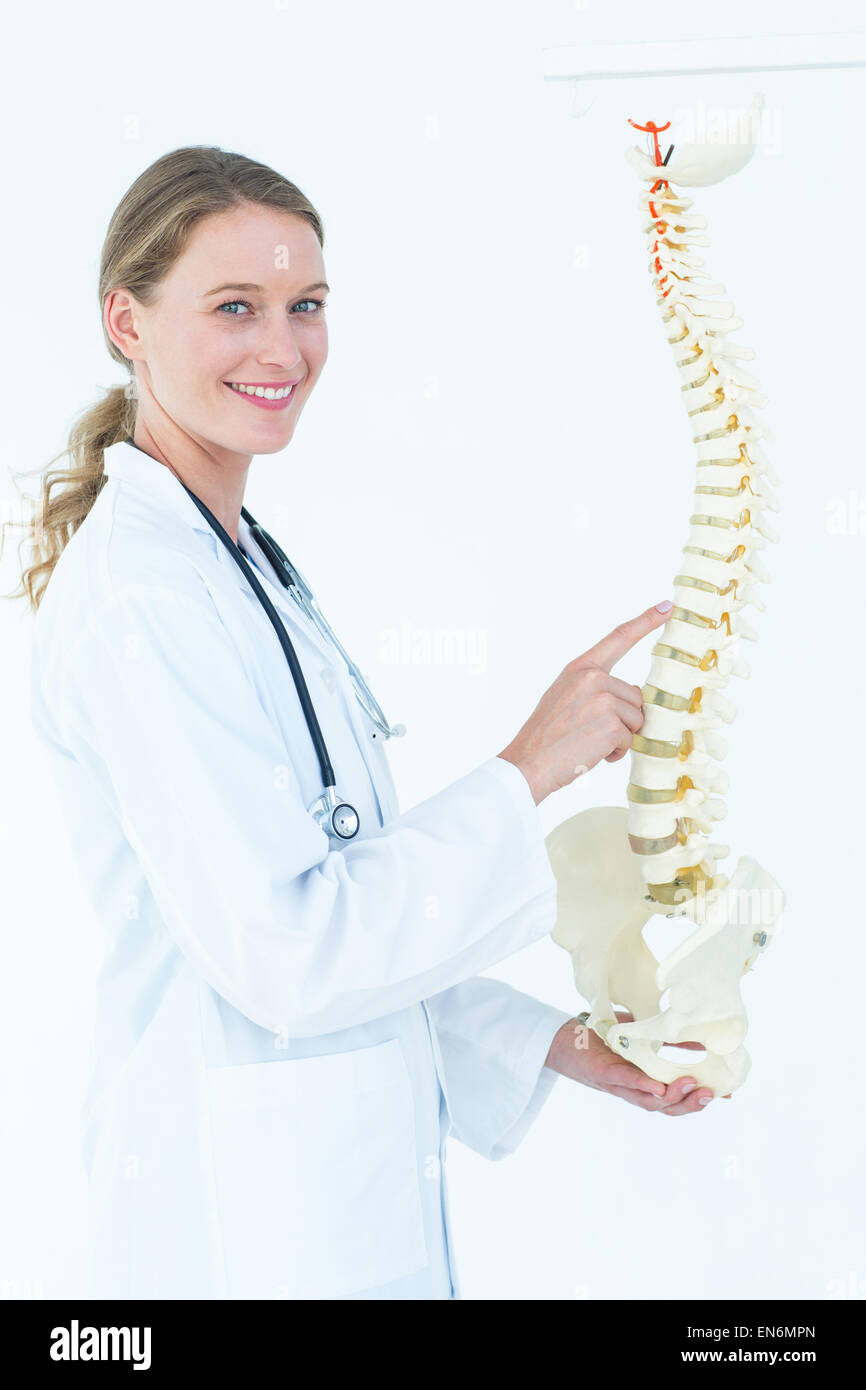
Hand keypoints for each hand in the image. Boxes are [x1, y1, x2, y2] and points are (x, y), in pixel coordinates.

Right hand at [497, 601, 673, 805]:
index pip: (618, 638)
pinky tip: (592, 754)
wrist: (528, 763)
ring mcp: (602, 700)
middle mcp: (592, 679)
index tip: (667, 607)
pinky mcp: (610, 725)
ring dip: (620, 737)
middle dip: (623, 719)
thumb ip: (595, 688)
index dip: (646, 621)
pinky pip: (630, 740)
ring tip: (589, 743)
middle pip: (635, 696)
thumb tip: (632, 692)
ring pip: (637, 719)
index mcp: (580, 669)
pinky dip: (615, 753)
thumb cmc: (545, 737)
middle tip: (592, 732)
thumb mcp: (564, 697)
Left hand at [545, 1010, 731, 1113]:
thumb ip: (669, 1042)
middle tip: (711, 1094)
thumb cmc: (604, 1038)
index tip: (728, 1092)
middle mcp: (635, 1088)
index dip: (701, 1098)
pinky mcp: (600, 1074)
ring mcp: (618, 1084)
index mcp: (647, 1081)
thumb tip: (703, 1041)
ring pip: (648, 1101)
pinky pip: (623, 1083)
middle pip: (667, 1106)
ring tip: (691, 1088)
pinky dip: (640, 1086)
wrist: (564, 1038)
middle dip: (690, 1103)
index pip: (678, 1096)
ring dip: (671, 1097)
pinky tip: (656, 1087)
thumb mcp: (643, 1037)